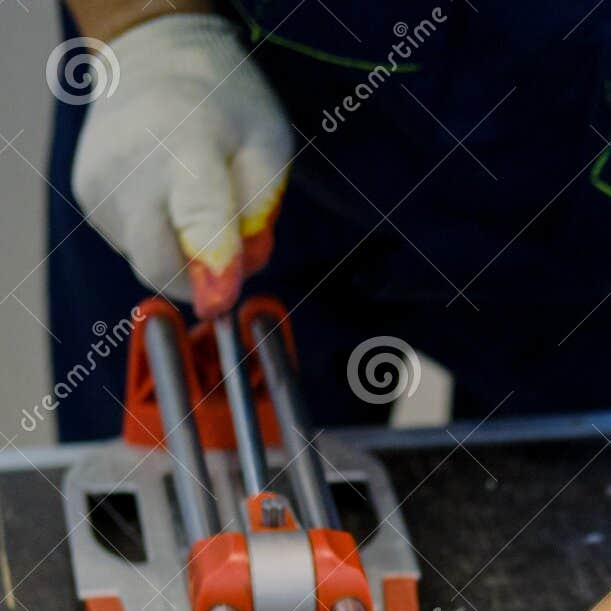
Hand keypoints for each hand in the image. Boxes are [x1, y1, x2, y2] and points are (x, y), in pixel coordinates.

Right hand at [72, 15, 291, 316]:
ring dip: (179, 253)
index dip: (212, 266)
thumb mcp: (268, 141)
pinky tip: (165, 197)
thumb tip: (238, 270)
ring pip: (146, 260)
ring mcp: (102, 183)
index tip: (221, 301)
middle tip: (226, 256)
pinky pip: (130, 244)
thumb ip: (261, 207)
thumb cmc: (223, 102)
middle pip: (161, 264)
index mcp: (187, 141)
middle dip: (198, 280)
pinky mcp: (88, 195)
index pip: (198, 215)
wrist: (152, 56)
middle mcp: (133, 165)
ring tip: (192, 204)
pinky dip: (156, 236)